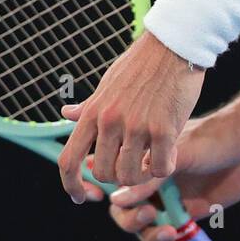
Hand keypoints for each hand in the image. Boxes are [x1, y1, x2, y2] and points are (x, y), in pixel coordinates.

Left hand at [58, 31, 203, 202]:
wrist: (174, 44)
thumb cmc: (141, 63)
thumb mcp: (108, 83)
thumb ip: (90, 106)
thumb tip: (65, 114)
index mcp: (93, 111)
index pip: (69, 160)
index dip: (71, 185)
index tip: (80, 196)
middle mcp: (110, 121)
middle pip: (104, 174)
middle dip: (117, 176)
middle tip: (132, 165)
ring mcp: (137, 125)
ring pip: (131, 175)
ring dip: (141, 175)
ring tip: (150, 160)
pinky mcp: (164, 128)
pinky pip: (160, 168)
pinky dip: (164, 167)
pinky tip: (167, 155)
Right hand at [77, 108, 239, 240]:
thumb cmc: (211, 137)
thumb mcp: (177, 153)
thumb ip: (149, 177)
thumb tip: (116, 200)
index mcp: (142, 158)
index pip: (109, 177)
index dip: (100, 188)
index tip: (99, 199)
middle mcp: (151, 179)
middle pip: (122, 209)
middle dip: (129, 218)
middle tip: (148, 213)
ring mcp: (167, 198)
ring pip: (142, 227)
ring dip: (148, 235)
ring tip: (168, 231)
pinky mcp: (186, 214)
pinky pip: (165, 237)